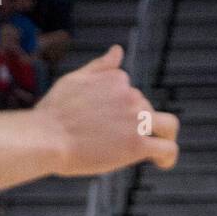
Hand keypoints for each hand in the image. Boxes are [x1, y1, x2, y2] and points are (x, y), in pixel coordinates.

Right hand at [33, 46, 178, 175]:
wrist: (48, 138)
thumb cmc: (55, 113)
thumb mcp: (75, 79)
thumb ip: (100, 68)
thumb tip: (118, 51)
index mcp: (115, 79)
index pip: (132, 92)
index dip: (124, 109)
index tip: (112, 124)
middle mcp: (129, 95)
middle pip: (148, 110)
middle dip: (138, 125)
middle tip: (118, 143)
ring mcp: (135, 119)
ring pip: (168, 125)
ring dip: (164, 136)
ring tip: (154, 153)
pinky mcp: (137, 144)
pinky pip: (168, 148)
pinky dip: (169, 157)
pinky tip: (161, 164)